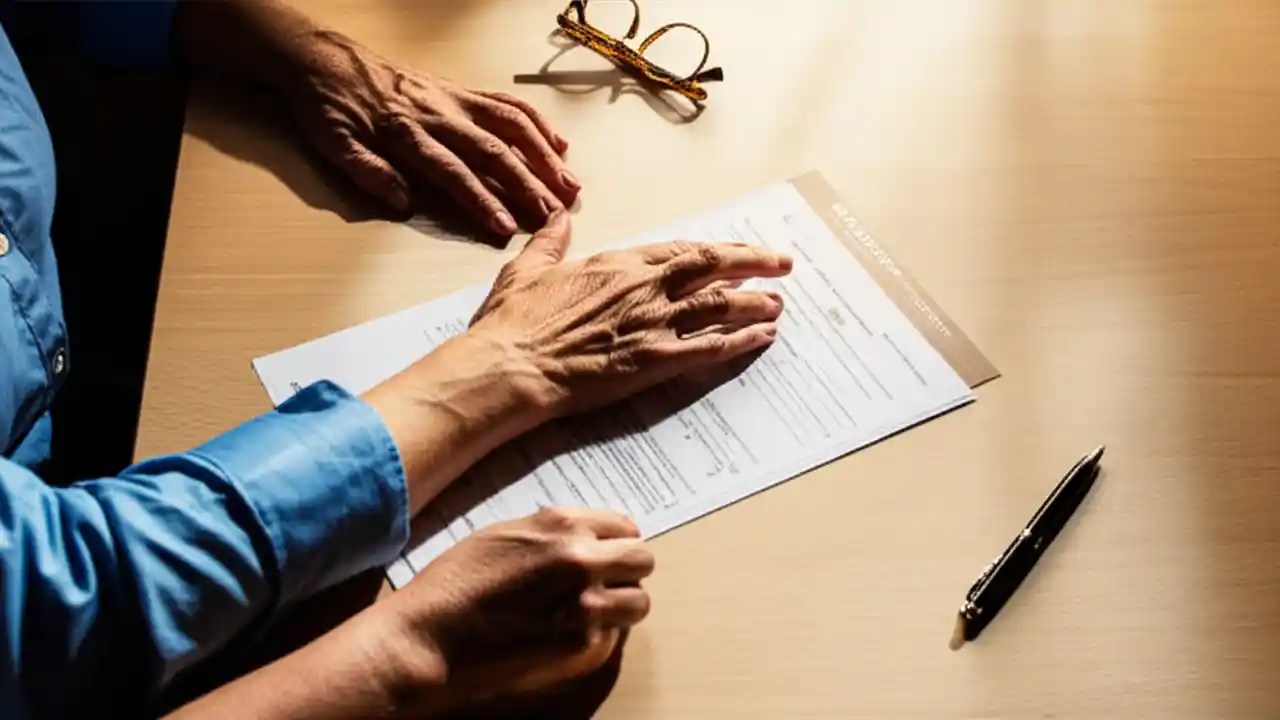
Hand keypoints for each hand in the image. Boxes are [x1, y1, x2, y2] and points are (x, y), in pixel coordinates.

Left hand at [287, 30, 578, 232]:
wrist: (324, 59)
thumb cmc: (328, 107)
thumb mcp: (331, 143)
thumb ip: (367, 172)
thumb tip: (401, 203)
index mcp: (406, 133)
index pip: (453, 172)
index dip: (482, 201)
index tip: (506, 228)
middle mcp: (439, 114)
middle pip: (492, 152)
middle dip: (528, 185)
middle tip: (553, 214)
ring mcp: (454, 98)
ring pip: (510, 125)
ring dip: (543, 156)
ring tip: (569, 185)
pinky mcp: (460, 89)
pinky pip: (505, 103)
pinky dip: (535, 123)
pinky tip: (556, 144)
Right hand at [385, 508, 653, 708]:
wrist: (430, 635)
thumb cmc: (454, 583)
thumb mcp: (501, 535)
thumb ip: (546, 531)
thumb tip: (573, 535)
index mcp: (561, 525)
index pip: (624, 527)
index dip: (617, 544)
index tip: (608, 557)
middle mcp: (581, 557)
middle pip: (641, 560)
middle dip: (627, 572)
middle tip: (607, 586)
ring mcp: (585, 601)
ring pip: (638, 601)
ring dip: (622, 607)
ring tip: (595, 615)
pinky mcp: (581, 642)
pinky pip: (614, 636)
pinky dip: (600, 637)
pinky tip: (571, 636)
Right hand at [467, 211, 793, 417]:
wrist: (512, 365)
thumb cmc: (514, 323)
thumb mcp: (526, 269)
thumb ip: (550, 241)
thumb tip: (559, 216)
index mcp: (616, 263)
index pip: (679, 250)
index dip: (712, 251)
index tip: (734, 252)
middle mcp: (643, 287)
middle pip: (712, 267)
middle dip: (753, 263)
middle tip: (782, 263)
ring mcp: (653, 322)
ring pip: (720, 305)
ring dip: (755, 302)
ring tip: (779, 303)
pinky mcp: (655, 360)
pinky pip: (710, 348)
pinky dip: (741, 341)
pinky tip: (762, 338)